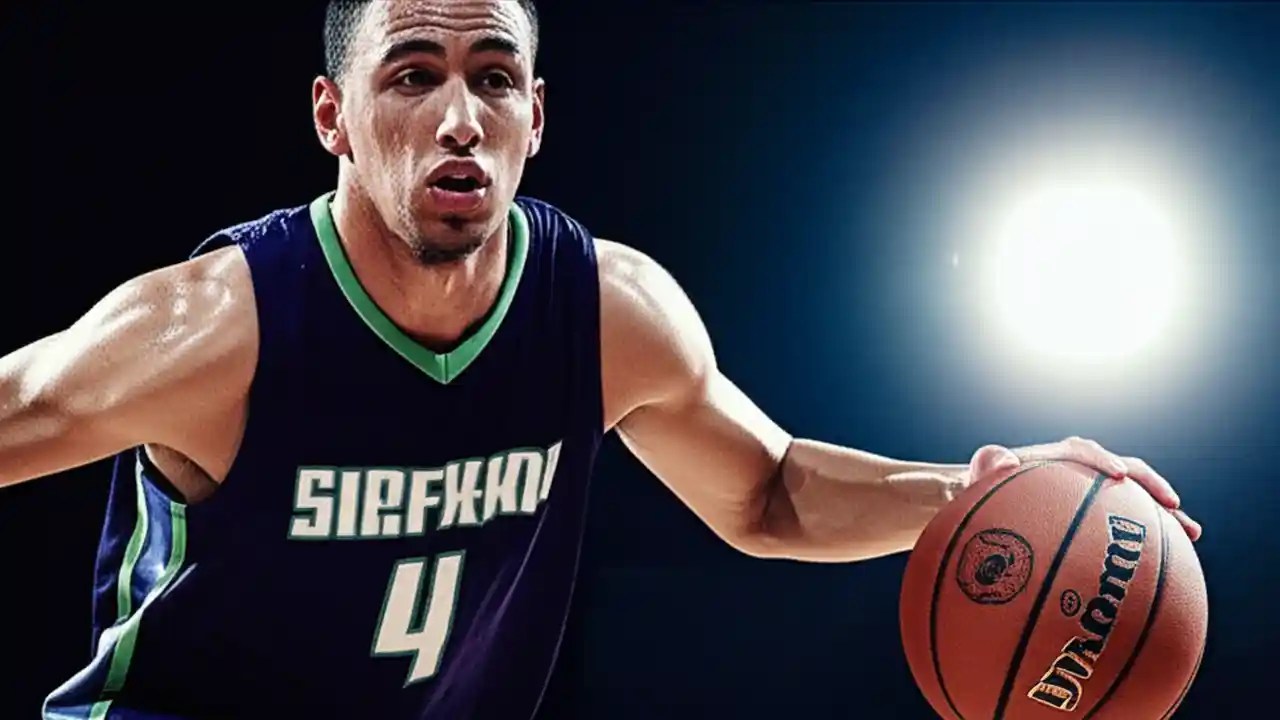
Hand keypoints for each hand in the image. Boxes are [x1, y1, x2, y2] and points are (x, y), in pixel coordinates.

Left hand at [966, 437, 1201, 541]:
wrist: (988, 503)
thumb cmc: (982, 489)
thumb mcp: (980, 475)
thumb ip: (988, 463)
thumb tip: (1003, 460)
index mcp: (1057, 456)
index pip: (1084, 450)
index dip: (1102, 459)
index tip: (1116, 475)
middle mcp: (1083, 470)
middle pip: (1127, 470)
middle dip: (1151, 486)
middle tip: (1172, 504)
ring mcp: (1095, 493)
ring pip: (1138, 499)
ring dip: (1165, 513)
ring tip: (1192, 532)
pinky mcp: (1102, 515)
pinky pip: (1132, 524)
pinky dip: (1154, 538)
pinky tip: (1173, 565)